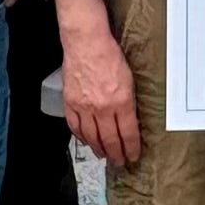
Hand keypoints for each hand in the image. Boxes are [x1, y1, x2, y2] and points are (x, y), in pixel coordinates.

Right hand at [61, 20, 142, 172]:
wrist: (87, 43)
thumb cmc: (110, 56)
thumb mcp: (129, 80)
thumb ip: (129, 103)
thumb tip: (130, 121)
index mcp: (121, 102)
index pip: (128, 133)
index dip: (131, 148)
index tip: (133, 155)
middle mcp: (102, 108)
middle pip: (110, 140)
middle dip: (116, 154)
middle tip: (119, 161)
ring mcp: (84, 107)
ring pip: (92, 137)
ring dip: (98, 149)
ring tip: (103, 155)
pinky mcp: (71, 102)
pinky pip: (75, 127)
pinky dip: (81, 137)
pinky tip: (86, 141)